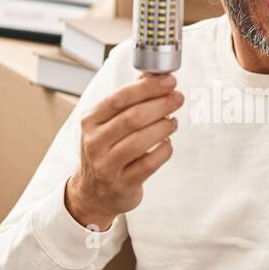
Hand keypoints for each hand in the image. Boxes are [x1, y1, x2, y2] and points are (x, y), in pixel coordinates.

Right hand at [65, 73, 182, 231]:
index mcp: (90, 122)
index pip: (119, 98)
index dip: (147, 88)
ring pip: (141, 141)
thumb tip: (152, 76)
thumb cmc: (105, 151)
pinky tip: (168, 142)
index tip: (168, 81)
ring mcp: (107, 165)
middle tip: (178, 98)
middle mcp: (95, 143)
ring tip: (173, 121)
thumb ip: (128, 99)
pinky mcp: (123, 184)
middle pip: (132, 118)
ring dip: (164, 127)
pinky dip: (164, 150)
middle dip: (160, 104)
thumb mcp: (107, 123)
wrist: (93, 194)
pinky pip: (150, 163)